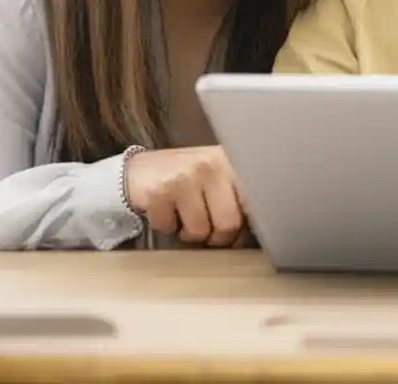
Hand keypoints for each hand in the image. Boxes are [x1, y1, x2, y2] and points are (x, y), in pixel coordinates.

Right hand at [124, 146, 247, 247]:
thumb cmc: (186, 180)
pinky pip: (170, 229)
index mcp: (232, 162)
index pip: (256, 202)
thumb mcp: (218, 181)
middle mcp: (211, 165)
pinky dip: (166, 227)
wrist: (139, 170)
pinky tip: (165, 210)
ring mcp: (185, 176)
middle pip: (229, 224)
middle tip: (206, 225)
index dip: (249, 226)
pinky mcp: (160, 191)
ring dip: (189, 233)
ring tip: (183, 215)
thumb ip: (240, 199)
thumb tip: (257, 234)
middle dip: (216, 236)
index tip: (240, 232)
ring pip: (200, 231)